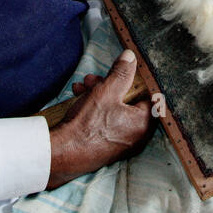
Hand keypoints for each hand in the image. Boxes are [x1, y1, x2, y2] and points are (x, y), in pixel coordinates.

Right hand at [47, 51, 152, 188]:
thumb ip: (121, 73)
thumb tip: (130, 57)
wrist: (63, 155)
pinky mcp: (107, 146)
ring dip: (98, 94)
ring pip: (114, 109)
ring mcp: (122, 143)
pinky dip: (95, 109)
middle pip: (128, 101)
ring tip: (82, 87)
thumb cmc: (88, 125)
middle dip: (109, 85)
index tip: (121, 72)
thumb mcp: (106, 91)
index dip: (133, 80)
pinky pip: (106, 122)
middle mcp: (137, 135)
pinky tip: (78, 99)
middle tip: (94, 79)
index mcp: (143, 122)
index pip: (148, 95)